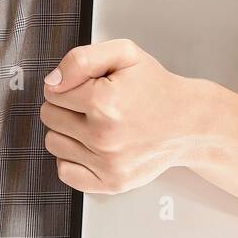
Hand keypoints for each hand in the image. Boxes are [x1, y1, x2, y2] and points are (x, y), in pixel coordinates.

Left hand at [40, 39, 203, 192]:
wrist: (188, 122)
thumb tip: (52, 81)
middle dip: (66, 106)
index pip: (52, 91)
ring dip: (68, 132)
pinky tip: (91, 146)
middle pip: (49, 117)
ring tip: (94, 124)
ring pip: (53, 143)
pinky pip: (65, 172)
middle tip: (94, 105)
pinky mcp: (112, 183)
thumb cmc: (155, 87)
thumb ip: (81, 60)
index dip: (69, 84)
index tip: (89, 86)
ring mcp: (108, 164)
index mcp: (103, 102)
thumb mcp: (124, 54)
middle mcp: (104, 137)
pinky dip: (73, 158)